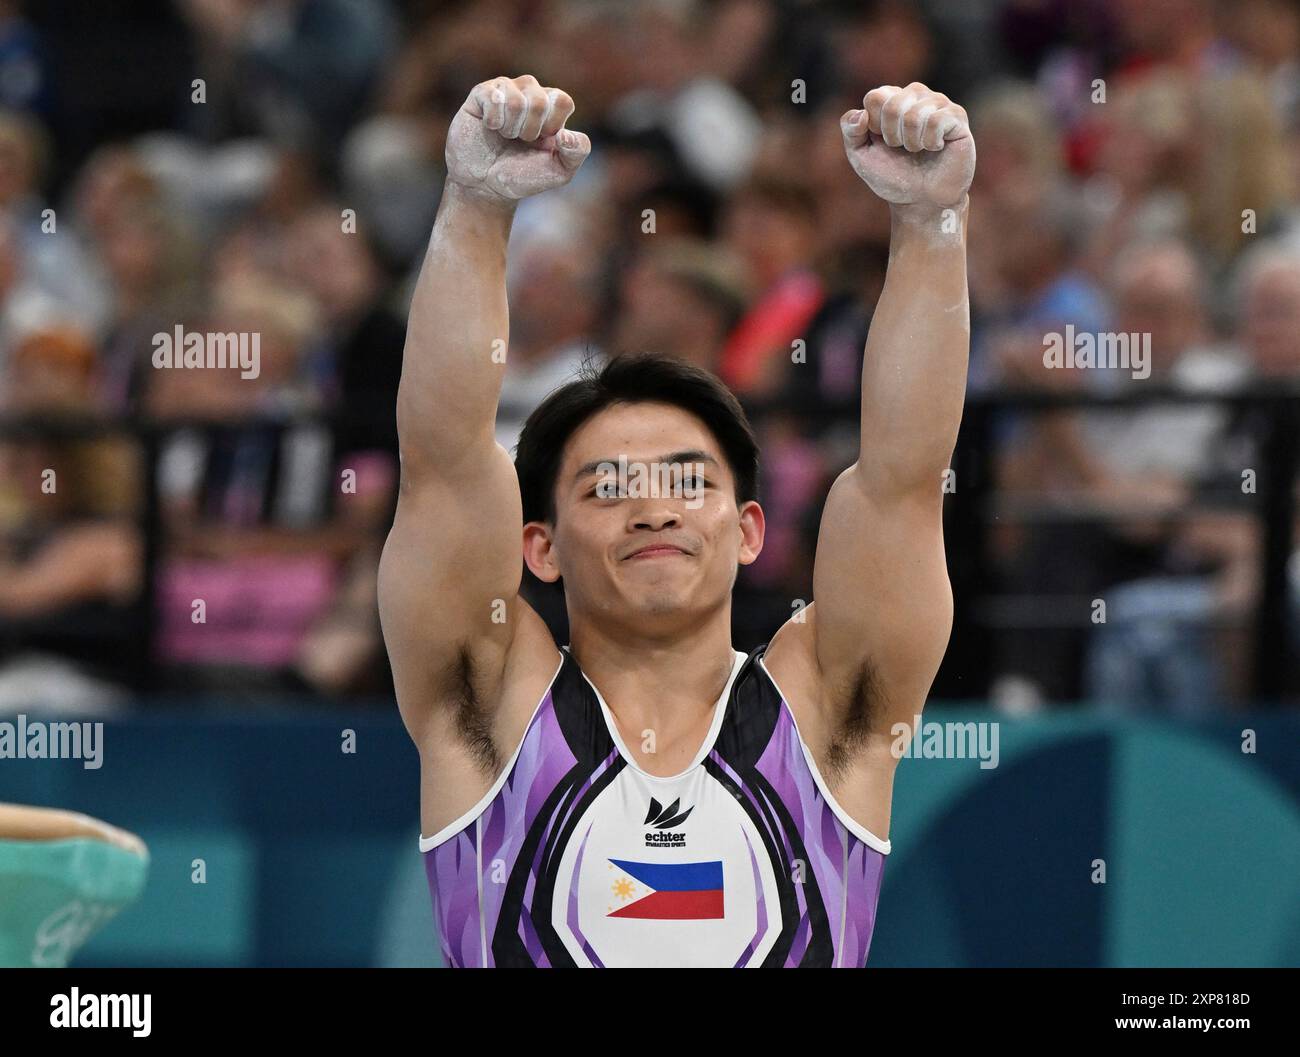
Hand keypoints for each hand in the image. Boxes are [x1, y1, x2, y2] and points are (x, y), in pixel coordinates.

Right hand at [445, 75, 589, 201]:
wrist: (485, 185)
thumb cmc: (524, 175)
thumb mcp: (559, 171)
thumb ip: (577, 152)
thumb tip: (566, 134)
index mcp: (552, 104)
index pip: (562, 101)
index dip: (552, 126)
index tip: (542, 140)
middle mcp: (530, 90)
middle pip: (539, 102)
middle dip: (529, 131)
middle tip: (520, 140)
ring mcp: (505, 89)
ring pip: (516, 102)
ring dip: (510, 129)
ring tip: (505, 135)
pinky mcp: (481, 93)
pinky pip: (493, 98)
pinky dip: (493, 122)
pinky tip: (490, 127)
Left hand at [842, 83, 974, 210]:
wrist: (922, 201)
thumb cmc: (893, 176)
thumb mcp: (861, 156)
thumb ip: (851, 132)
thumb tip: (861, 114)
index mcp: (892, 98)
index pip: (875, 97)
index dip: (874, 126)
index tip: (883, 142)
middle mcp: (916, 95)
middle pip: (893, 105)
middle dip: (892, 137)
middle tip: (902, 149)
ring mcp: (938, 103)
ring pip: (914, 115)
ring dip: (911, 143)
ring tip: (918, 150)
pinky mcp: (957, 116)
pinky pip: (937, 121)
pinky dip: (930, 143)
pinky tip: (936, 148)